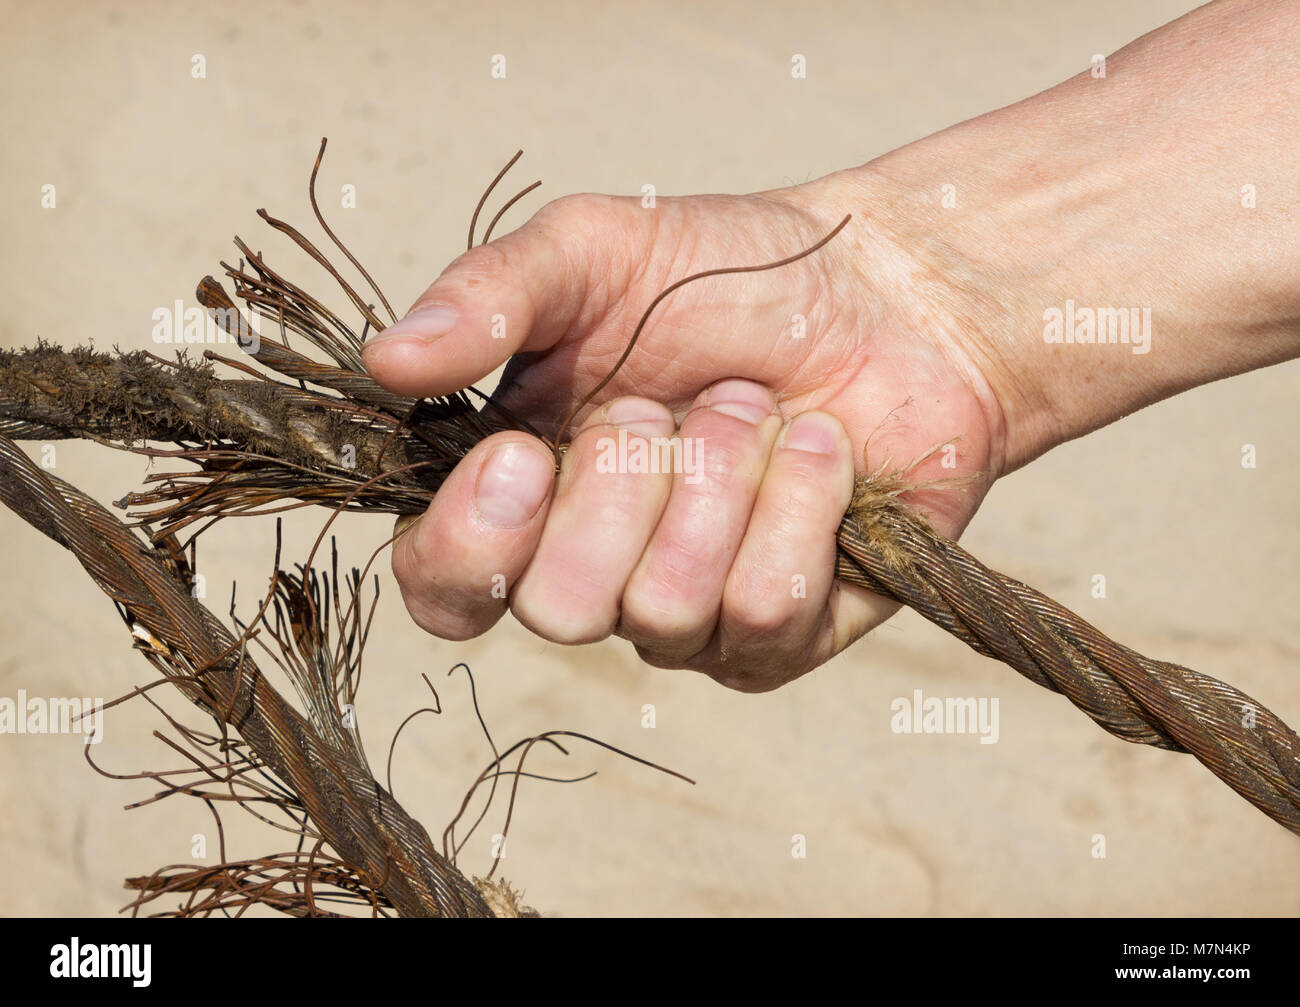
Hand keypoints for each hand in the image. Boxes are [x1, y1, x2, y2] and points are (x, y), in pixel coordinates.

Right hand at [361, 177, 1003, 691]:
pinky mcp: (785, 632)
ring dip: (719, 483)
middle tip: (672, 405)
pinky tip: (818, 452)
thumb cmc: (729, 274)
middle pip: (559, 611)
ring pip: (667, 612)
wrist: (887, 291)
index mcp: (526, 493)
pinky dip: (800, 505)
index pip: (444, 588)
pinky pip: (766, 611)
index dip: (474, 539)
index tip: (527, 451)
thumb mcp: (594, 253)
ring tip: (756, 410)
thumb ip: (490, 297)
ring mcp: (692, 613)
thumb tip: (386, 360)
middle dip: (624, 488)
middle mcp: (598, 570)